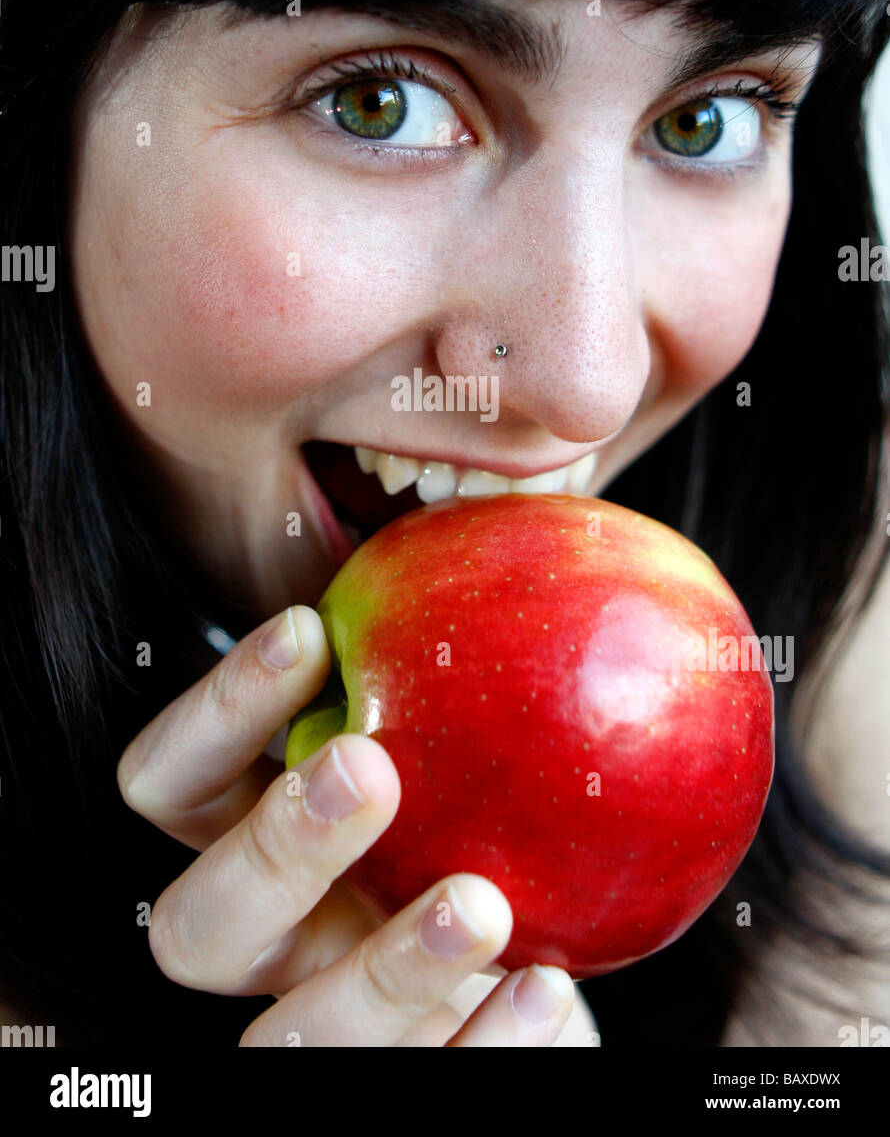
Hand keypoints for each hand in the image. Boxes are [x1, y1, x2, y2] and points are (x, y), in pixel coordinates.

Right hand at [117, 605, 589, 1045]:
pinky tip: (547, 985)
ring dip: (379, 968)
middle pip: (197, 926)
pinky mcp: (410, 1077)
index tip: (306, 630)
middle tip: (368, 767)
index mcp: (252, 838)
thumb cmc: (494, 803)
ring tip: (481, 902)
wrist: (554, 949)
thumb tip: (534, 504)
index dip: (218, 711)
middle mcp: (273, 940)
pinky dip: (483, 1046)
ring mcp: (331, 1020)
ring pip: (290, 1040)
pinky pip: (425, 1088)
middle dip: (274, 844)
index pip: (169, 783)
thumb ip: (466, 652)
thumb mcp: (468, 728)